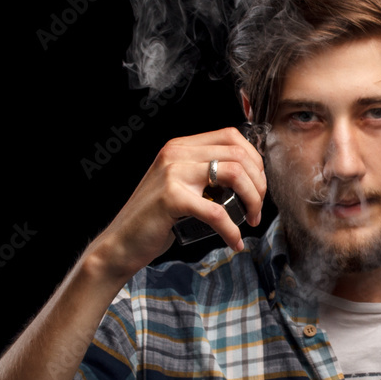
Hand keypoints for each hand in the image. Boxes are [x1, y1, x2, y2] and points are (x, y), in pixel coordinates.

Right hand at [87, 127, 266, 282]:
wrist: (121, 242)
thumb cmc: (155, 218)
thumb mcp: (179, 184)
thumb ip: (204, 174)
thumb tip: (248, 179)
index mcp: (182, 146)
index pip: (232, 137)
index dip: (255, 161)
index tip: (258, 187)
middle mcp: (177, 153)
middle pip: (239, 155)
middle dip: (259, 184)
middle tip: (256, 209)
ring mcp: (173, 173)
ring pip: (234, 175)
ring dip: (252, 200)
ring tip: (251, 221)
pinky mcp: (171, 198)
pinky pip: (216, 211)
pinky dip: (231, 230)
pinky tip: (234, 242)